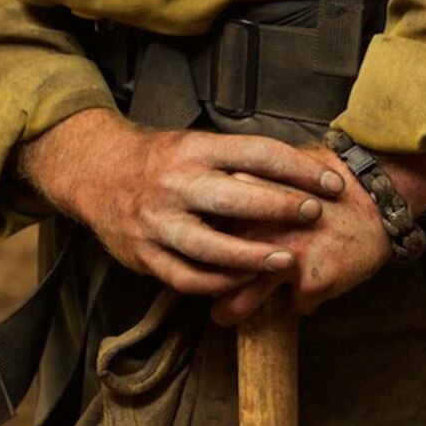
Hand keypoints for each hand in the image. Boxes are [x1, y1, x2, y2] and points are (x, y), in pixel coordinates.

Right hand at [19, 111, 425, 324]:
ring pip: (212, 248)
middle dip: (282, 209)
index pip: (257, 154)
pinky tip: (245, 278)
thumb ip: (236, 159)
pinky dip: (220, 282)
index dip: (300, 170)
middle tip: (314, 217)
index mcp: (193, 149)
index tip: (331, 185)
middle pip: (237, 200)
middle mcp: (174, 184)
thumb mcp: (194, 143)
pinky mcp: (143, 255)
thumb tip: (303, 172)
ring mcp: (157, 222)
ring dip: (254, 257)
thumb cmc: (159, 159)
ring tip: (286, 260)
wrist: (94, 171)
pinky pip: (187, 278)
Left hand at [212, 138, 425, 323]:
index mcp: (244, 198)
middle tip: (208, 301)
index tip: (195, 260)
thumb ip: (241, 193)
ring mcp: (285, 256)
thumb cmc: (322, 186)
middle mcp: (259, 227)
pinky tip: (310, 284)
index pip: (203, 235)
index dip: (198, 251)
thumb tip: (206, 213)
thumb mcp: (275, 174)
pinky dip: (300, 300)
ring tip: (227, 315)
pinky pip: (294, 306)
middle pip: (213, 273)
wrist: (375, 195)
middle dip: (207, 290)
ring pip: (242, 302)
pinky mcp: (312, 281)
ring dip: (233, 312)